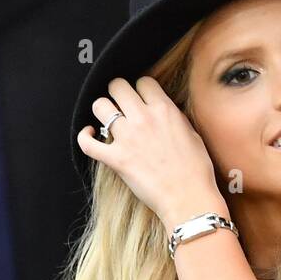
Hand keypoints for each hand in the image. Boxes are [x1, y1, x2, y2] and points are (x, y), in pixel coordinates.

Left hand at [79, 77, 227, 228]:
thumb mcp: (192, 134)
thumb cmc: (196, 170)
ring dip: (102, 111)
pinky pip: (87, 143)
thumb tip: (163, 111)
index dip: (140, 88)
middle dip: (117, 92)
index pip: (143, 81)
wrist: (188, 198)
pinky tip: (90, 135)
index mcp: (165, 110)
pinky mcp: (115, 159)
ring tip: (107, 120)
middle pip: (117, 86)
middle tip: (120, 103)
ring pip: (100, 106)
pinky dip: (84, 137)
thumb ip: (174, 118)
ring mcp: (127, 138)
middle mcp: (144, 118)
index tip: (140, 96)